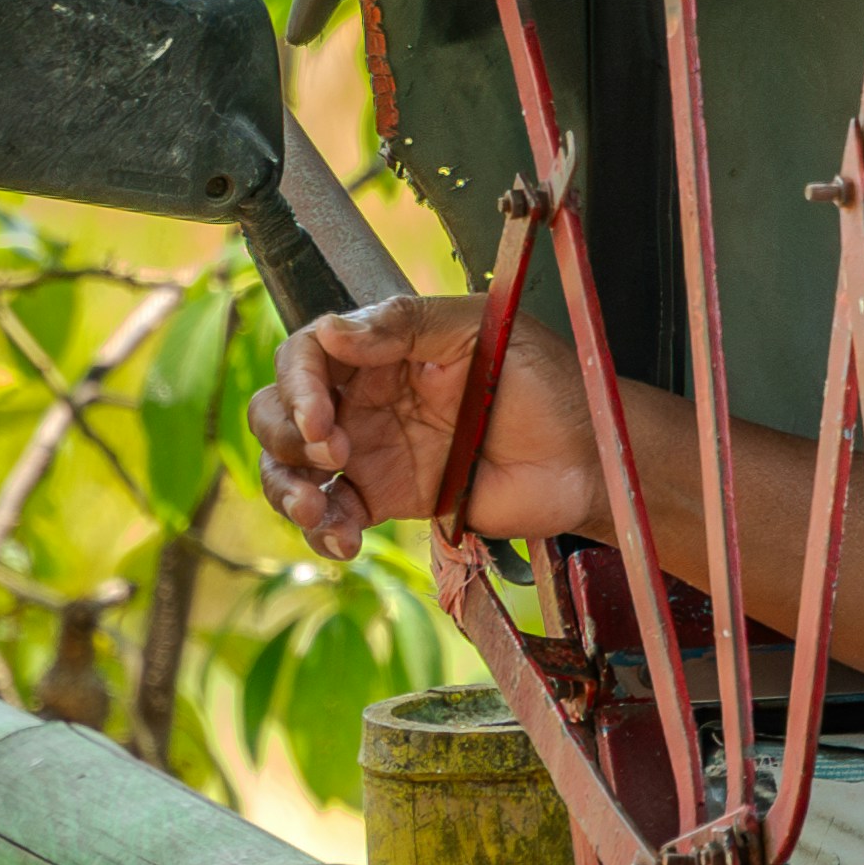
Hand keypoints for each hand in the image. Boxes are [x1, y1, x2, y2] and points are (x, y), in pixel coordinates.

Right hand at [250, 290, 600, 558]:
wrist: (584, 461)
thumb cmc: (548, 383)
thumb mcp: (484, 331)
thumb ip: (409, 323)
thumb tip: (333, 332)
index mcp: (384, 348)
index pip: (308, 354)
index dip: (299, 383)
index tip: (320, 416)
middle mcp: (367, 397)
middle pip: (279, 410)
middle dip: (284, 434)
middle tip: (334, 452)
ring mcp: (372, 451)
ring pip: (290, 466)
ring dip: (286, 489)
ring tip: (318, 509)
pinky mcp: (386, 500)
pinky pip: (331, 516)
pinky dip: (322, 531)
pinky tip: (344, 541)